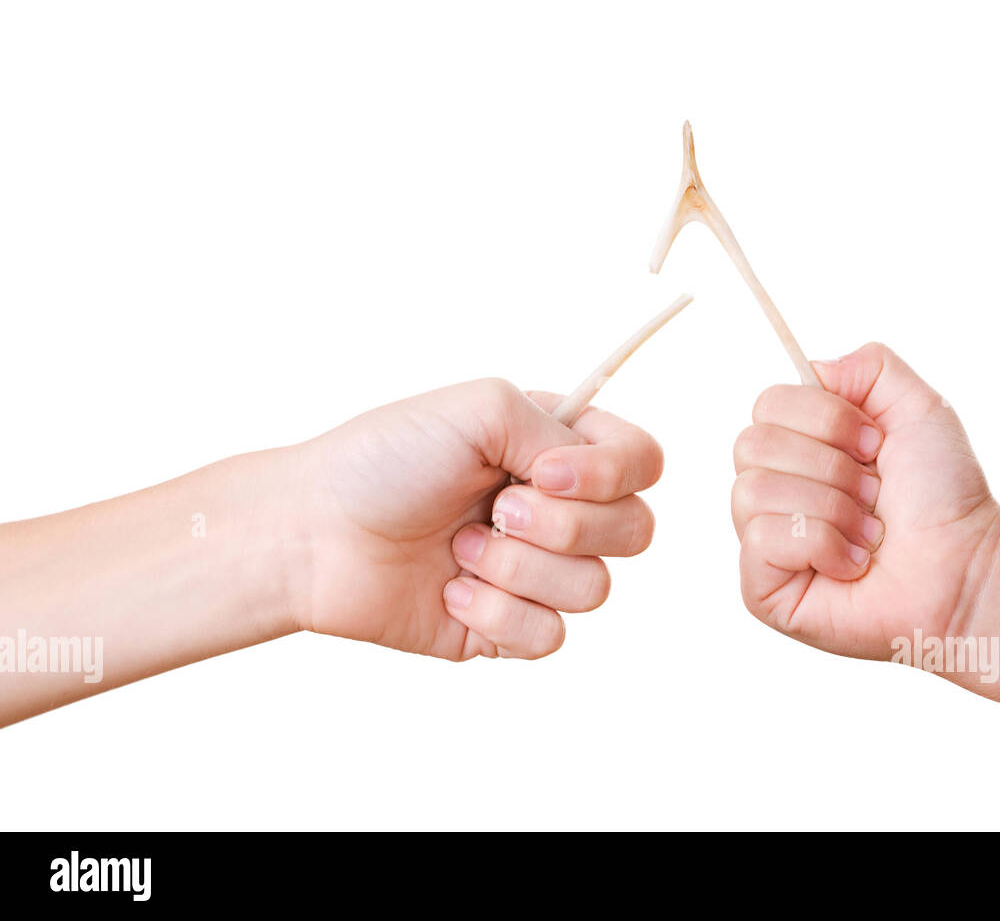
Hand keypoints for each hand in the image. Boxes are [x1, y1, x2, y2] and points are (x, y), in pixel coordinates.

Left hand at [297, 379, 661, 659]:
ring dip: (517, 569)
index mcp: (557, 450)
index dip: (611, 474)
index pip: (643, 463)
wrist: (312, 534)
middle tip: (496, 508)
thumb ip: (559, 429)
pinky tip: (449, 590)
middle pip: (636, 531)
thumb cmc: (383, 459)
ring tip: (460, 549)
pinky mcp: (508, 628)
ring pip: (594, 590)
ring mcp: (535, 573)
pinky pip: (550, 636)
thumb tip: (587, 486)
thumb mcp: (481, 407)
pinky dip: (495, 613)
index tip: (540, 472)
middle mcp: (556, 510)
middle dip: (563, 525)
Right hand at [731, 343, 999, 659]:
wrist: (967, 567)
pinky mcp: (761, 590)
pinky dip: (822, 547)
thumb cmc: (944, 497)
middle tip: (874, 495)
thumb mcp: (918, 407)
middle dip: (830, 467)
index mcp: (799, 447)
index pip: (767, 404)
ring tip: (868, 534)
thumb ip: (869, 366)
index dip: (825, 419)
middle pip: (752, 444)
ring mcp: (764, 543)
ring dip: (831, 509)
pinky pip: (763, 541)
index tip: (875, 444)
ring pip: (754, 491)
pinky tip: (852, 566)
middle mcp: (774, 491)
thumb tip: (812, 368)